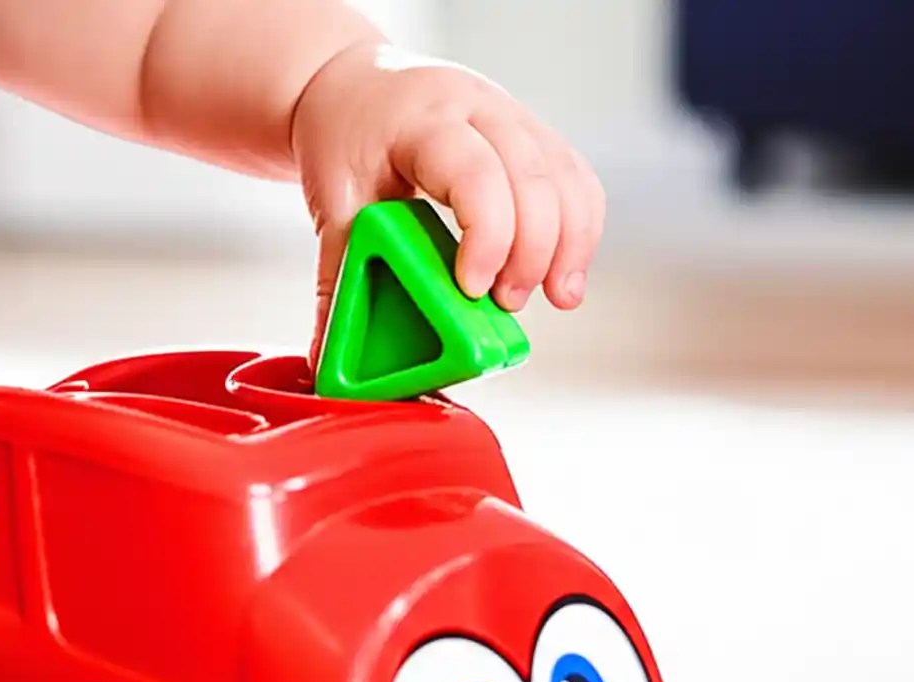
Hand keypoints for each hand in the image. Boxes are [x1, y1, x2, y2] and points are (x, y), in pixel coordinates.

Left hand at [292, 43, 605, 365]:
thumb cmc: (344, 140)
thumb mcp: (333, 203)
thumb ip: (339, 281)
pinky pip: (576, 180)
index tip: (473, 288)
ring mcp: (513, 116)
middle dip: (532, 253)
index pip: (474, 172)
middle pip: (534, 178)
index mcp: (422, 119)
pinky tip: (565, 272)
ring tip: (555, 297)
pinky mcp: (534, 135)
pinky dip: (580, 230)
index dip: (487, 235)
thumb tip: (333, 360)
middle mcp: (477, 106)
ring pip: (568, 178)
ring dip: (570, 246)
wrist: (353, 89)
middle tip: (506, 303)